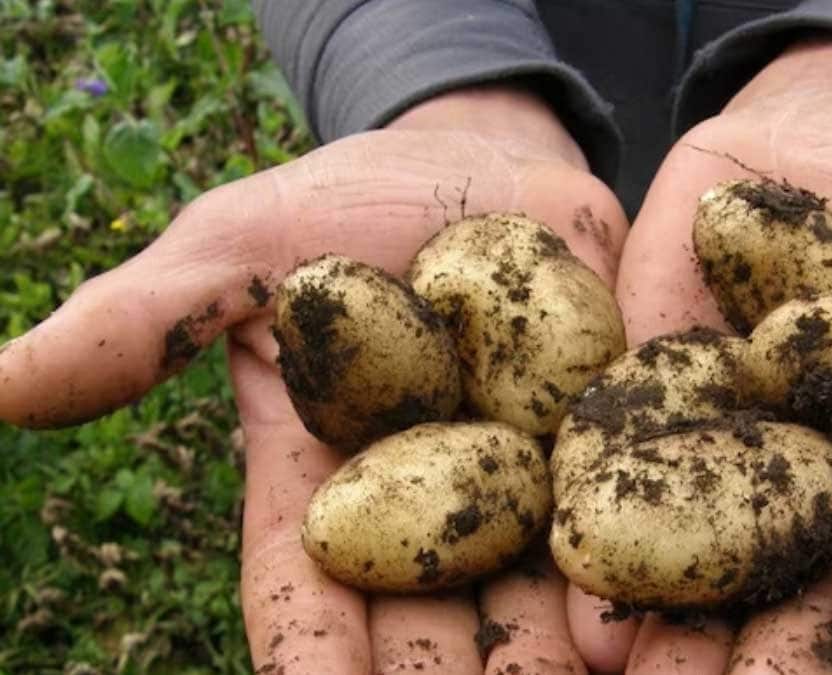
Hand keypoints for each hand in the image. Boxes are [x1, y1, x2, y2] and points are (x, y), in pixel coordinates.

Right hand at [0, 86, 627, 673]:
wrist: (480, 158)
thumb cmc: (341, 205)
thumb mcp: (236, 251)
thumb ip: (141, 323)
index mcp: (333, 489)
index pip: (311, 597)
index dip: (317, 658)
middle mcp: (434, 510)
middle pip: (434, 624)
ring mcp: (529, 484)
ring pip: (538, 596)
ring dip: (557, 656)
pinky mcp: (614, 440)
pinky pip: (633, 513)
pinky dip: (644, 570)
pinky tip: (665, 621)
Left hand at [567, 38, 831, 672]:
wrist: (822, 130)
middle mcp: (817, 479)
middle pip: (796, 576)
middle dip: (767, 638)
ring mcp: (726, 445)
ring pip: (697, 547)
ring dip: (663, 611)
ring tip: (620, 656)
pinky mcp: (647, 399)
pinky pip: (615, 460)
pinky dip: (592, 510)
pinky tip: (566, 565)